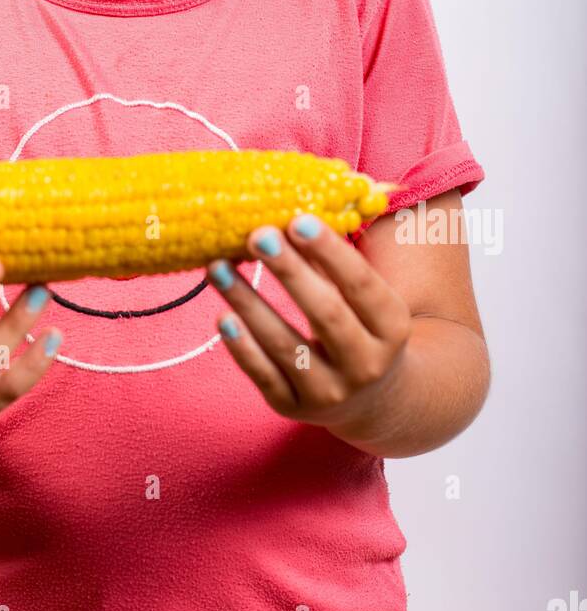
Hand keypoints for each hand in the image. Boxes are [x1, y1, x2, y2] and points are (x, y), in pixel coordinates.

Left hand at [207, 214, 411, 427]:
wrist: (375, 400)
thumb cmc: (364, 326)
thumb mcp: (373, 299)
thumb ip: (342, 258)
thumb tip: (306, 201)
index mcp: (393, 327)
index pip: (362, 285)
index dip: (331, 252)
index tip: (297, 220)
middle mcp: (366, 364)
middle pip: (325, 313)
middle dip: (289, 271)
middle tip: (257, 234)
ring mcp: (330, 392)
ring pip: (285, 345)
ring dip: (248, 303)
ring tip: (217, 267)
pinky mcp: (294, 409)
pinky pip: (264, 376)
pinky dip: (242, 348)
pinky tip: (222, 317)